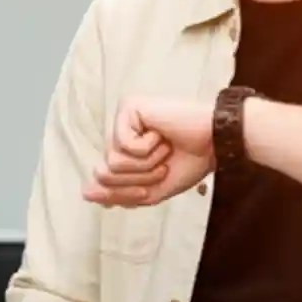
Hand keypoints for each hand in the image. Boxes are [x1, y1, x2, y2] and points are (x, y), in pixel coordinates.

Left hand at [82, 97, 214, 207]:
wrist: (216, 143)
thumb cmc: (189, 162)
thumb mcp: (151, 191)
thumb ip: (117, 194)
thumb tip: (84, 192)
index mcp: (123, 151)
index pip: (104, 182)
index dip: (129, 191)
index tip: (159, 178)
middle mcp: (119, 133)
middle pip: (106, 174)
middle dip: (138, 179)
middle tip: (164, 163)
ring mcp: (122, 119)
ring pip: (112, 162)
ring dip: (145, 165)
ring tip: (164, 148)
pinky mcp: (128, 107)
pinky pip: (124, 145)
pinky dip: (147, 149)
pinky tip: (162, 134)